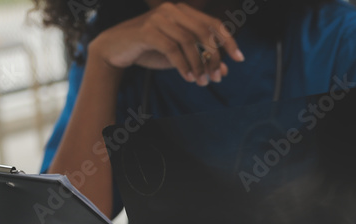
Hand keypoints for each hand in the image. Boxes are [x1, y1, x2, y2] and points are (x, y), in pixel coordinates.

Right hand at [88, 1, 243, 85]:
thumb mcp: (179, 57)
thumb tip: (224, 71)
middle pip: (204, 32)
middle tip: (216, 77)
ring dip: (198, 64)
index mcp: (183, 12)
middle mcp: (173, 10)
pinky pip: (172, 49)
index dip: (228, 41)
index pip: (213, 24)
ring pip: (189, 41)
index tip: (239, 59)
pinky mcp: (147, 30)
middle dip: (213, 57)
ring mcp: (159, 18)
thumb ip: (200, 59)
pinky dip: (183, 65)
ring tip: (202, 81)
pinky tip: (188, 78)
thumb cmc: (149, 50)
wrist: (116, 50)